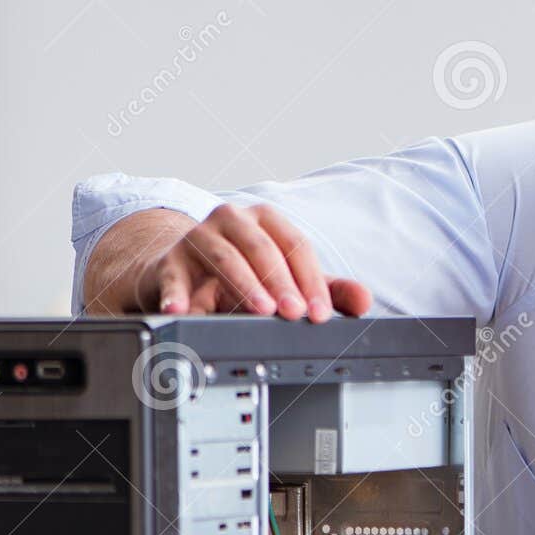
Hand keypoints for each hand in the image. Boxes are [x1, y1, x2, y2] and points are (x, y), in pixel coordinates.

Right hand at [133, 203, 371, 321]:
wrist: (184, 271)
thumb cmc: (243, 274)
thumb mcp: (288, 280)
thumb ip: (328, 289)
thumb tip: (364, 300)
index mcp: (267, 221)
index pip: (296, 246)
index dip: (311, 281)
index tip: (319, 314)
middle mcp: (233, 220)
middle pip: (262, 248)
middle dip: (281, 282)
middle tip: (294, 313)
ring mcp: (200, 237)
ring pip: (224, 256)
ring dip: (245, 284)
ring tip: (260, 309)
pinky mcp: (171, 260)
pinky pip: (174, 276)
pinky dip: (177, 294)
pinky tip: (181, 310)